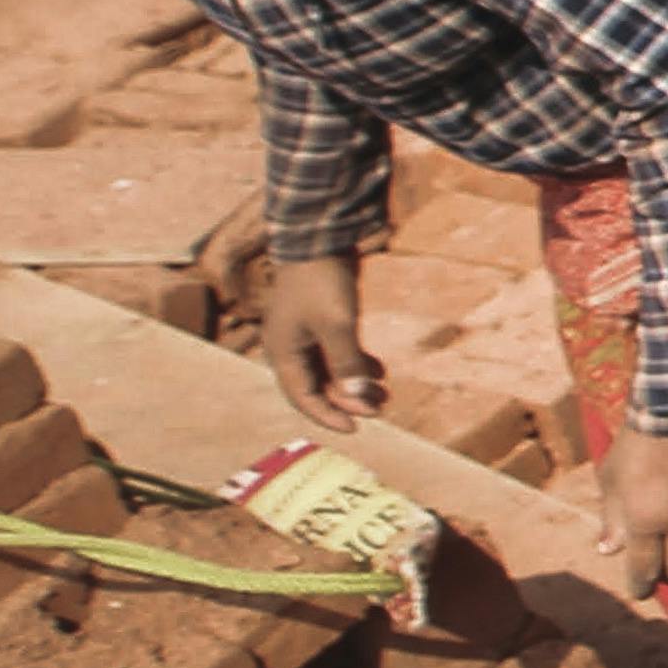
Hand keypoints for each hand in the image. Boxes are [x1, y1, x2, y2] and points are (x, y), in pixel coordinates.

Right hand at [263, 254, 388, 430]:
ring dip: (354, 383)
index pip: (303, 397)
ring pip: (329, 371)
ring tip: (385, 394)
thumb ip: (346, 361)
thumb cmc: (323, 282)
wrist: (318, 239)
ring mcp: (304, 334)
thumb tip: (358, 396)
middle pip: (317, 387)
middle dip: (347, 400)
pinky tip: (379, 371)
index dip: (328, 415)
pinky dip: (355, 363)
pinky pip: (335, 353)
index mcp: (283, 352)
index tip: (356, 428)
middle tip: (380, 408)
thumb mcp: (338, 324)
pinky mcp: (320, 322)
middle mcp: (289, 347)